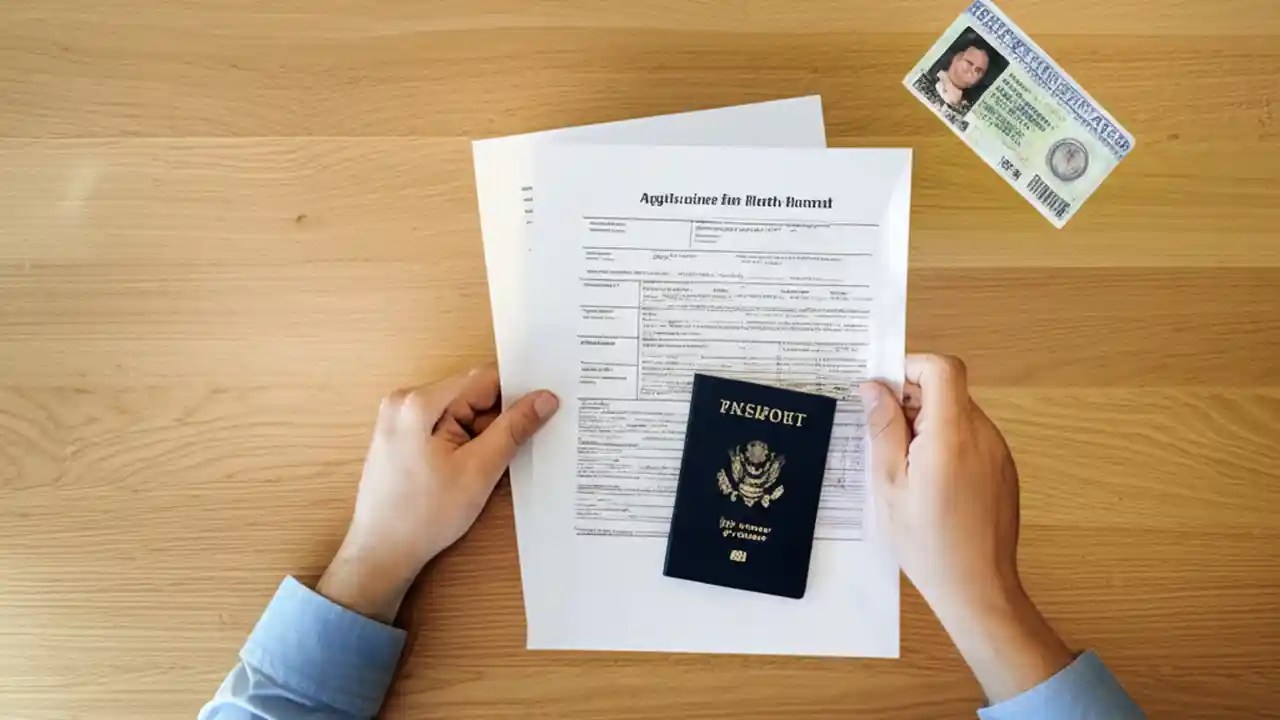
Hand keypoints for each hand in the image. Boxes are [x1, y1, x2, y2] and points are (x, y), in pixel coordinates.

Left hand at [317, 366, 557, 622]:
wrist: (380, 552)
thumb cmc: (426, 514)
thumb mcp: (479, 470)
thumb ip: (514, 429)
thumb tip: (546, 397)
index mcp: (419, 402)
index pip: (483, 379)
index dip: (517, 392)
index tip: (545, 409)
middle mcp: (404, 402)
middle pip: (470, 394)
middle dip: (499, 416)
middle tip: (525, 443)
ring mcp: (399, 420)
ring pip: (459, 412)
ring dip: (483, 432)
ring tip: (498, 461)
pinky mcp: (400, 438)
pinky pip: (443, 426)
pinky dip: (465, 440)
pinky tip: (476, 466)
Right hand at [859, 354, 1070, 702]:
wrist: (977, 587)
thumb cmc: (926, 541)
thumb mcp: (889, 484)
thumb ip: (883, 429)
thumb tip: (873, 388)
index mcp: (952, 434)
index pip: (942, 368)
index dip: (910, 368)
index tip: (883, 392)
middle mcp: (983, 435)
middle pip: (948, 390)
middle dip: (912, 400)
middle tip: (882, 436)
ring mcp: (998, 452)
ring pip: (958, 414)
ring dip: (928, 424)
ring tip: (904, 466)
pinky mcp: (1003, 469)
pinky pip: (971, 438)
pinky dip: (946, 443)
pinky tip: (929, 482)